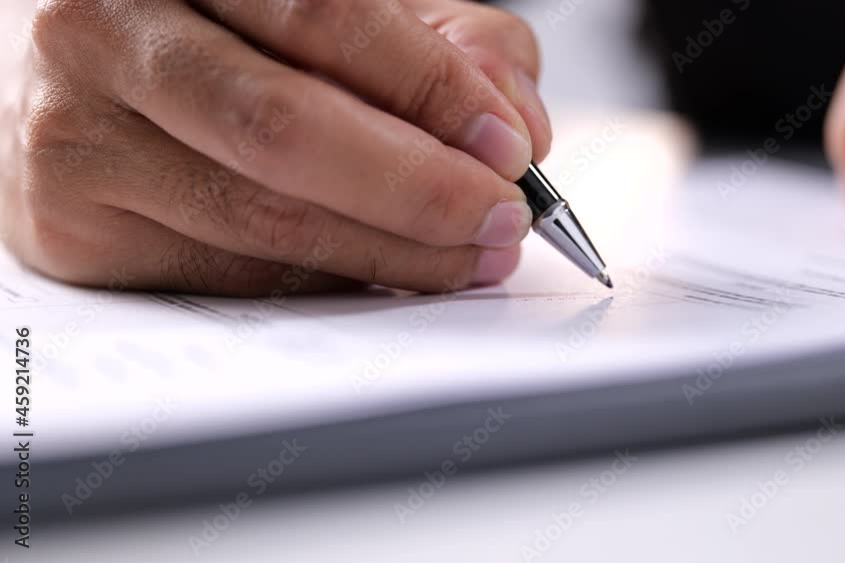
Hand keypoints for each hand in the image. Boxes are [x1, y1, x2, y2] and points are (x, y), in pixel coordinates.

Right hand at [2, 0, 550, 294]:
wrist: (68, 73)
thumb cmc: (205, 33)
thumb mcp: (317, 7)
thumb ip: (426, 42)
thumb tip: (511, 119)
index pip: (323, 17)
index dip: (430, 89)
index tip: (509, 148)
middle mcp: (103, 34)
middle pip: (283, 127)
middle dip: (416, 188)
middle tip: (499, 219)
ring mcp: (73, 136)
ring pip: (260, 216)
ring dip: (387, 251)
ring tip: (463, 256)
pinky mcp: (69, 228)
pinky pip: (228, 272)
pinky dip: (324, 278)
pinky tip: (380, 271)